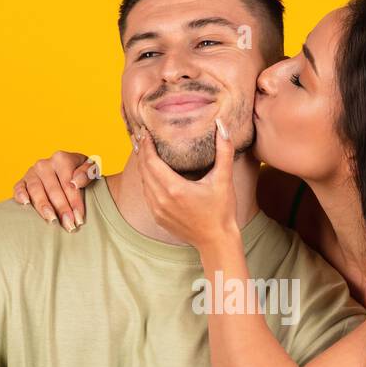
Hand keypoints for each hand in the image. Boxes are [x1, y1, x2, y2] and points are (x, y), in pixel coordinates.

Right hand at [13, 151, 96, 230]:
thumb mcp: (91, 169)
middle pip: (53, 189)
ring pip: (36, 190)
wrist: (66, 171)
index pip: (69, 184)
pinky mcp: (22, 181)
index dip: (75, 202)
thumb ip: (87, 173)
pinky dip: (20, 195)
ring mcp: (31, 172)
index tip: (79, 219)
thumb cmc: (81, 174)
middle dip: (62, 209)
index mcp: (61, 159)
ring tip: (52, 220)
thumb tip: (75, 183)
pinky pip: (18, 187)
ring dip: (43, 206)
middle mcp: (44, 164)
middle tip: (69, 225)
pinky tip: (26, 204)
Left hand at [133, 114, 238, 250]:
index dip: (146, 145)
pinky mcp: (158, 217)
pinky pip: (147, 194)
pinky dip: (147, 180)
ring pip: (144, 182)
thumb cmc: (221, 211)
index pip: (151, 161)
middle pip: (143, 170)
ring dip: (142, 166)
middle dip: (141, 151)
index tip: (145, 131)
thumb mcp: (224, 179)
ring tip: (143, 150)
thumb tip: (222, 125)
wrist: (217, 241)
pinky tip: (150, 172)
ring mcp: (157, 210)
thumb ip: (224, 150)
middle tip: (141, 135)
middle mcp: (161, 200)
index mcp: (174, 189)